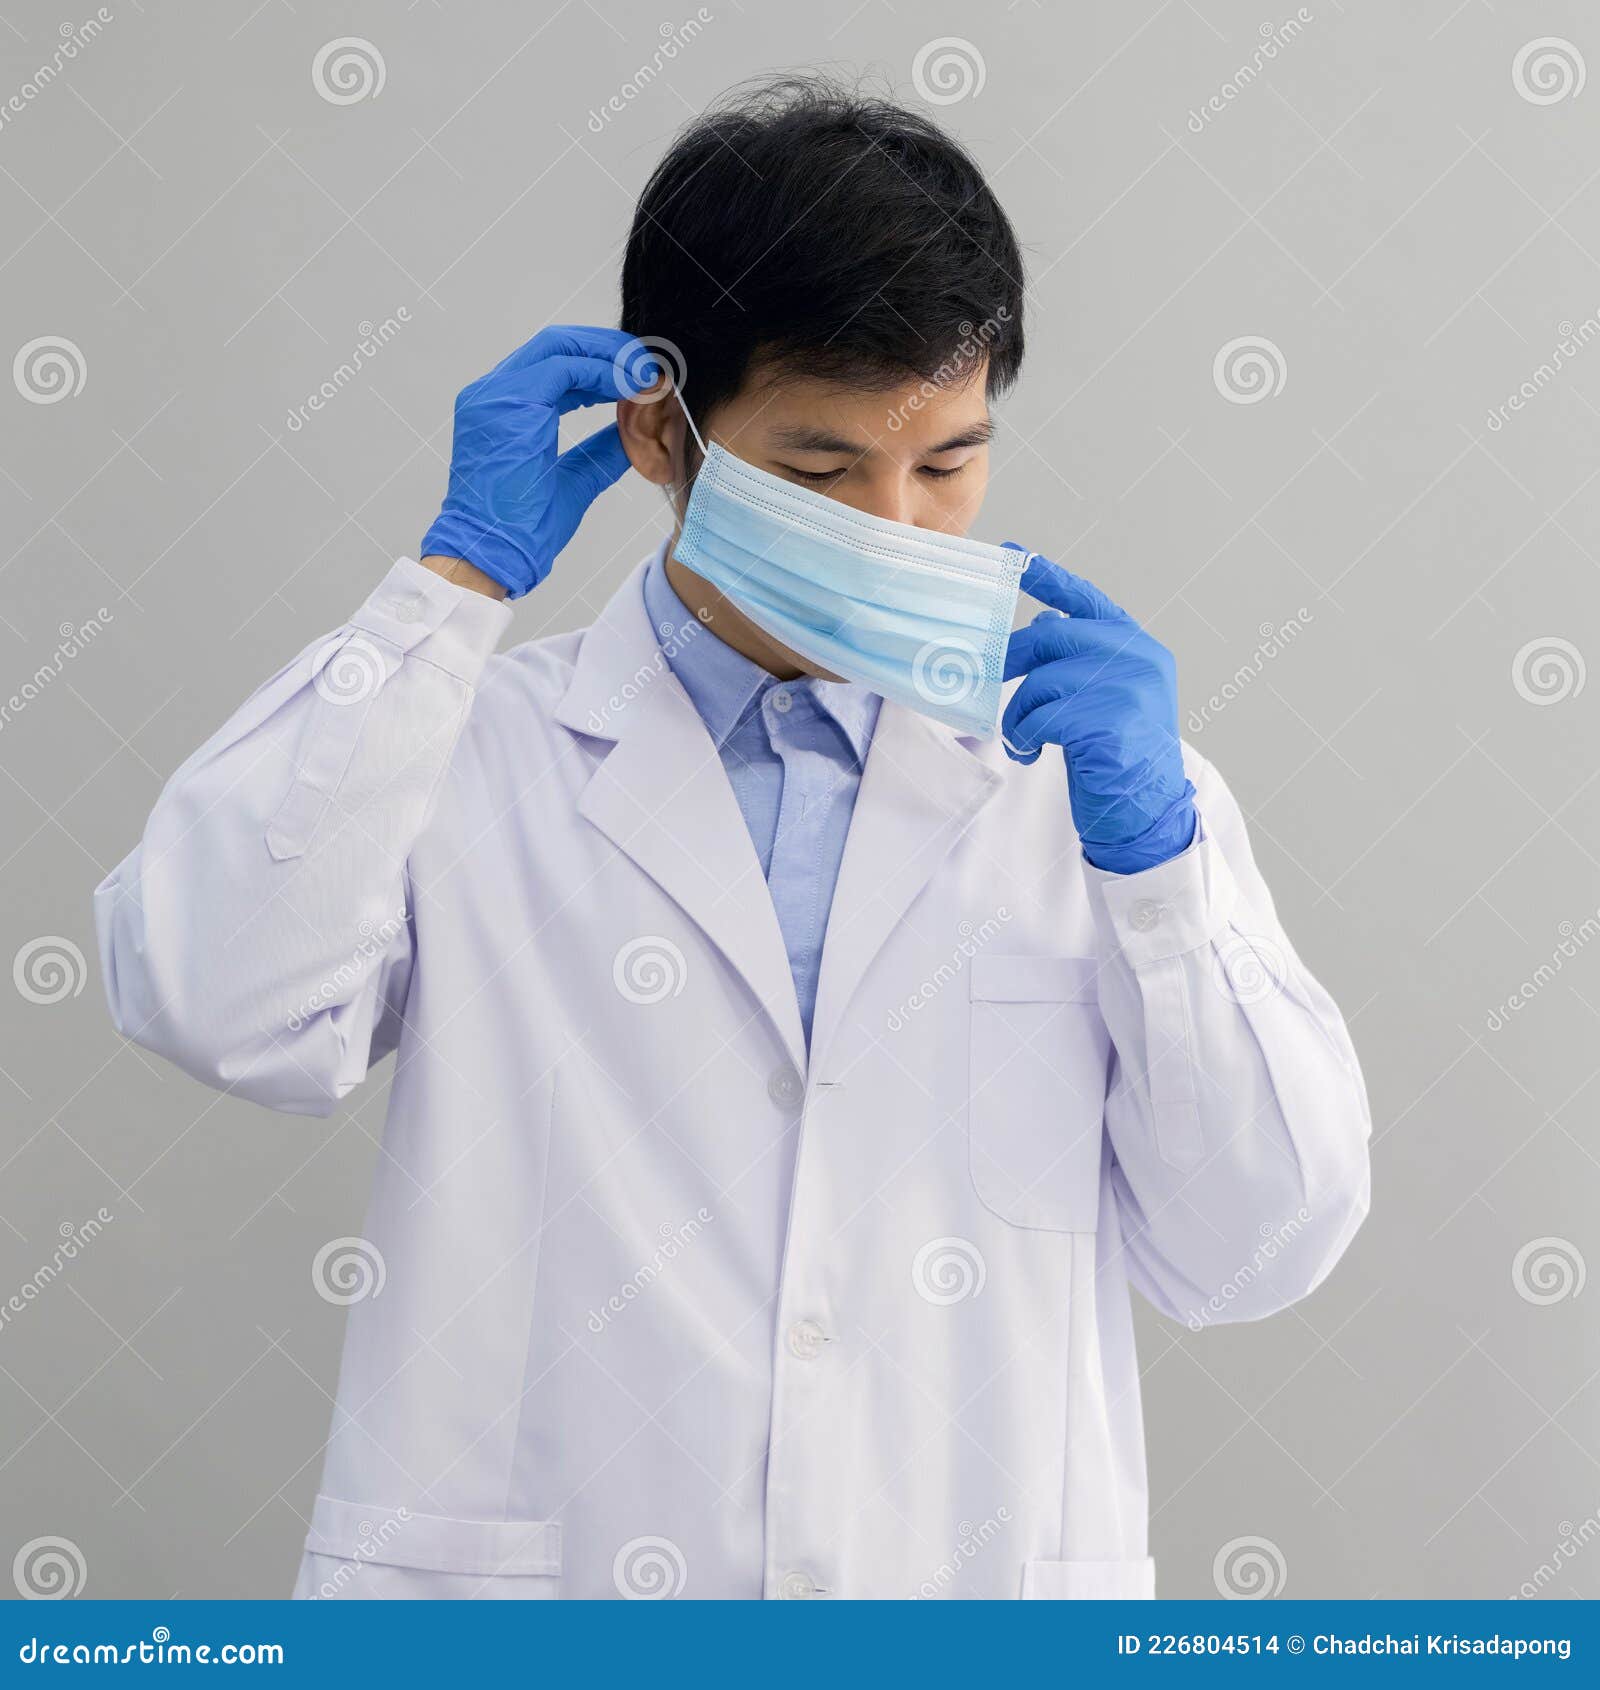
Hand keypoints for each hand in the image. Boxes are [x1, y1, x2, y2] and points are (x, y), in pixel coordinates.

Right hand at [420, 325, 655, 598]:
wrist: (492, 554)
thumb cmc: (523, 529)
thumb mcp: (573, 480)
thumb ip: (600, 451)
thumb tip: (635, 432)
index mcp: (502, 408)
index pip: (555, 364)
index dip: (600, 364)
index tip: (638, 377)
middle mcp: (494, 392)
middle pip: (557, 344)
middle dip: (608, 349)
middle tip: (649, 365)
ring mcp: (497, 393)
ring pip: (561, 347)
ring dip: (610, 355)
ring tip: (647, 373)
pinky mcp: (510, 402)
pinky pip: (565, 369)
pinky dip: (603, 372)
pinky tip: (633, 385)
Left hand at [1001, 547, 1196, 875]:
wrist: (1148, 810)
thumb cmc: (1118, 752)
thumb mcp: (1103, 695)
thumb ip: (1080, 657)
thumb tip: (1040, 624)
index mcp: (1136, 645)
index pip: (1084, 599)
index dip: (1046, 576)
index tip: (1011, 555)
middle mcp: (1136, 657)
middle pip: (1047, 640)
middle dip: (1010, 664)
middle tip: (993, 685)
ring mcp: (1126, 687)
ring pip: (1038, 683)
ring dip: (1017, 715)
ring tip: (1022, 739)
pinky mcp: (1109, 721)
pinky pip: (1041, 717)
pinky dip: (1024, 738)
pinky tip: (1032, 754)